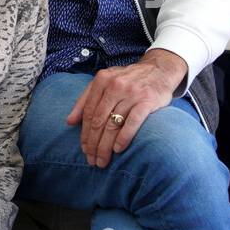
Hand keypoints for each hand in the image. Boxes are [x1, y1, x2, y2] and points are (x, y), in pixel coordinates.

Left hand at [66, 49, 187, 167]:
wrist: (160, 69)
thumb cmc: (129, 80)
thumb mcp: (105, 82)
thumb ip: (85, 100)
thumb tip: (69, 122)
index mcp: (102, 80)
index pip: (89, 112)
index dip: (84, 133)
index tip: (84, 149)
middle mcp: (115, 85)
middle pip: (99, 121)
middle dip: (93, 144)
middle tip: (92, 160)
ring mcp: (132, 93)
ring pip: (113, 124)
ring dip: (106, 146)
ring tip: (102, 160)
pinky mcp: (147, 100)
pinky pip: (132, 122)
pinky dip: (124, 137)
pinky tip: (118, 149)